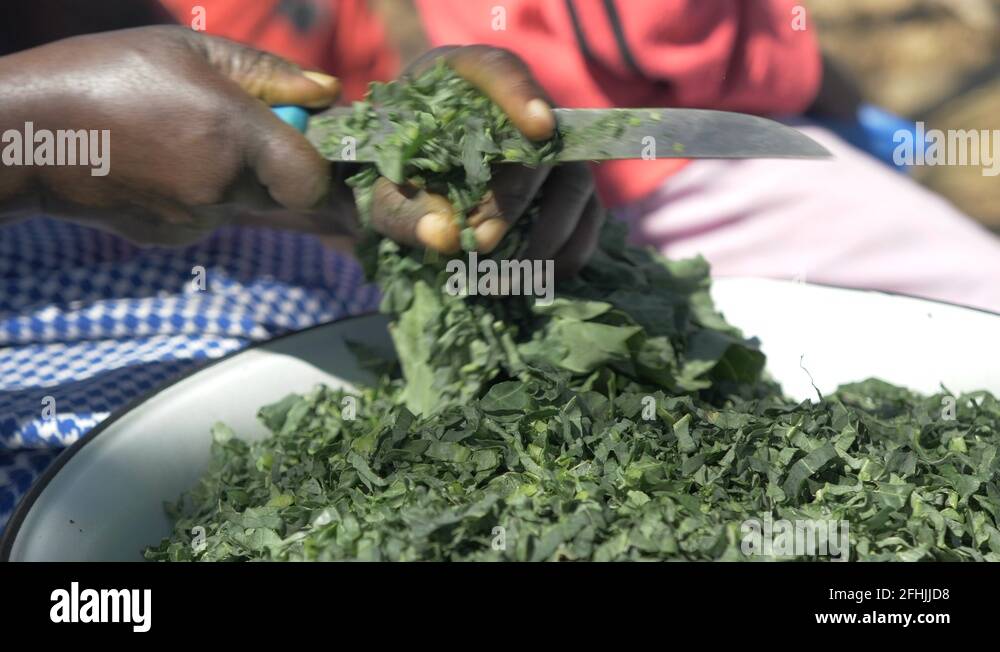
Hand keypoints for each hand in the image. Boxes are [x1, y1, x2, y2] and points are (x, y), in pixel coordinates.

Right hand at [0, 25, 348, 245]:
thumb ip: (270, 73)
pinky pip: (210, 217)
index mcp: (234, 135)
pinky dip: (199, 196)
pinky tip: (157, 165)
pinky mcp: (174, 239)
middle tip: (223, 122)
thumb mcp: (189, 51)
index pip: (313, 179)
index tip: (293, 133)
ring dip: (232, 176)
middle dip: (271, 162)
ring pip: (245, 203)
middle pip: (284, 191)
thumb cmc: (106, 75)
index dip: (314, 161)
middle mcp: (222, 188)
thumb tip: (329, 93)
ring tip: (176, 137)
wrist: (27, 135)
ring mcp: (198, 221)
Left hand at [366, 46, 603, 278]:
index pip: (499, 72)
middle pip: (538, 146)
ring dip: (547, 236)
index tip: (539, 128)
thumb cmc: (391, 178)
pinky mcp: (569, 191)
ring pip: (575, 186)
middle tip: (482, 244)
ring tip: (506, 277)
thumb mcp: (380, 189)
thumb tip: (445, 237)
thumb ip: (403, 209)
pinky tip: (532, 278)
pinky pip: (588, 221)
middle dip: (512, 201)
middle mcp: (519, 109)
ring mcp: (554, 151)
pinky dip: (566, 254)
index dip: (521, 97)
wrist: (407, 193)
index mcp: (462, 81)